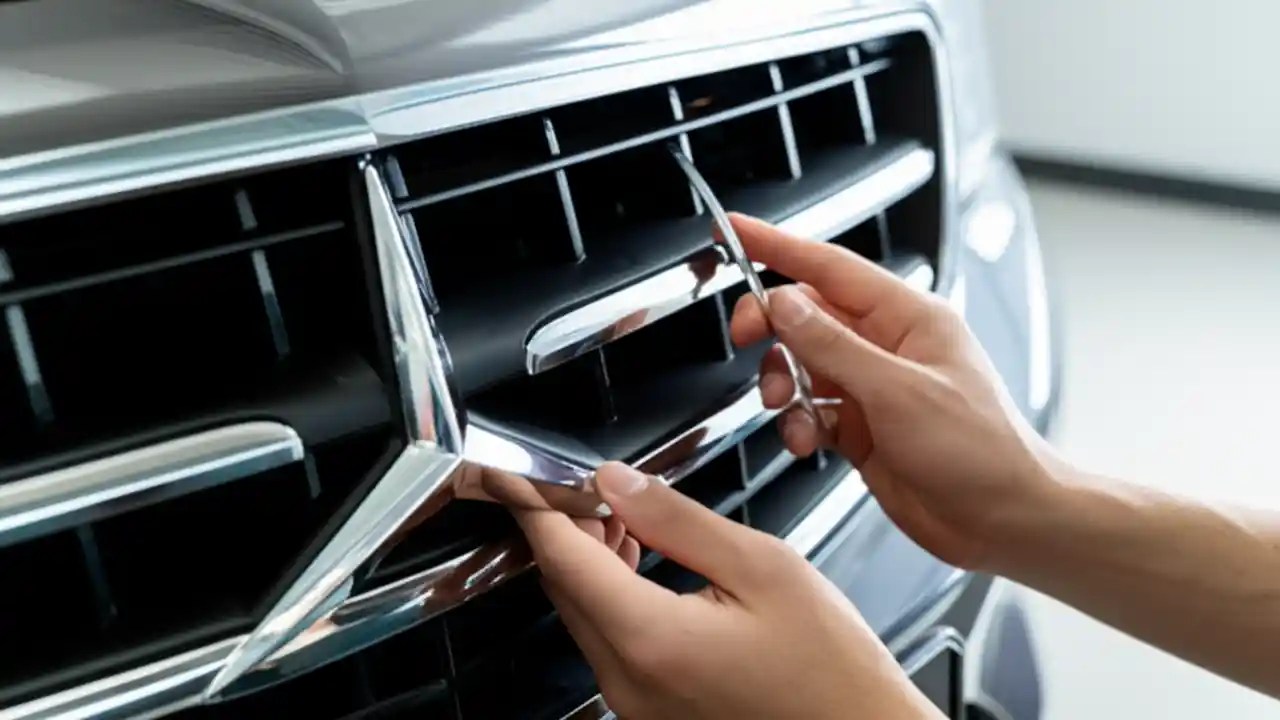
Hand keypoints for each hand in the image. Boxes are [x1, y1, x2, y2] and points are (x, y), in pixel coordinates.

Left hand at [486, 464, 940, 719]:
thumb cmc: (832, 671)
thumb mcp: (763, 567)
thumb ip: (679, 521)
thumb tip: (618, 484)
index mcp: (652, 638)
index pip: (562, 557)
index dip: (534, 505)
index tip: (519, 474)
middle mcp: (630, 680)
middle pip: (563, 587)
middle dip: (562, 527)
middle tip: (582, 483)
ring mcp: (637, 704)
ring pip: (581, 615)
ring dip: (586, 561)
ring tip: (615, 515)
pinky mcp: (651, 713)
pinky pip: (607, 644)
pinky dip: (609, 596)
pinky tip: (635, 564)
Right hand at [727, 213, 1059, 570]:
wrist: (1004, 521)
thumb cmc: (981, 452)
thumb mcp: (899, 392)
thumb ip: (834, 346)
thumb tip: (785, 304)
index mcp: (909, 318)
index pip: (829, 266)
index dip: (776, 245)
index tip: (735, 230)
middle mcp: (889, 346)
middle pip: (807, 314)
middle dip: (771, 326)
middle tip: (746, 336)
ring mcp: (874, 387)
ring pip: (802, 364)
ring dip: (784, 384)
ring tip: (789, 407)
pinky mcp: (863, 428)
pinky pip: (811, 411)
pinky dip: (798, 424)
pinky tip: (809, 441)